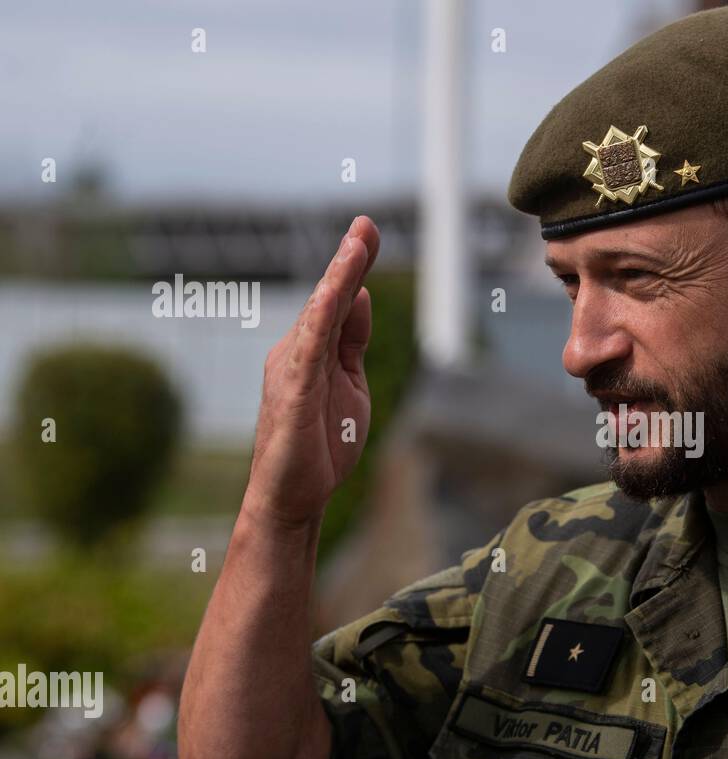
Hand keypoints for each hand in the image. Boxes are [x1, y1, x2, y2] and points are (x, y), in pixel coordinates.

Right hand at [244, 216, 380, 528]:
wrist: (294, 498)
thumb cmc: (319, 445)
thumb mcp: (350, 384)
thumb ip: (352, 342)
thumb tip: (360, 296)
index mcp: (311, 351)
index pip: (336, 303)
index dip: (353, 267)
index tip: (368, 231)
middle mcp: (296, 351)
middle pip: (328, 299)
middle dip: (349, 261)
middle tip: (367, 224)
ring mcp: (291, 368)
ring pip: (318, 315)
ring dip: (339, 278)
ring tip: (358, 244)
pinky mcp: (292, 390)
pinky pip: (310, 346)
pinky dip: (323, 316)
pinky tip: (338, 293)